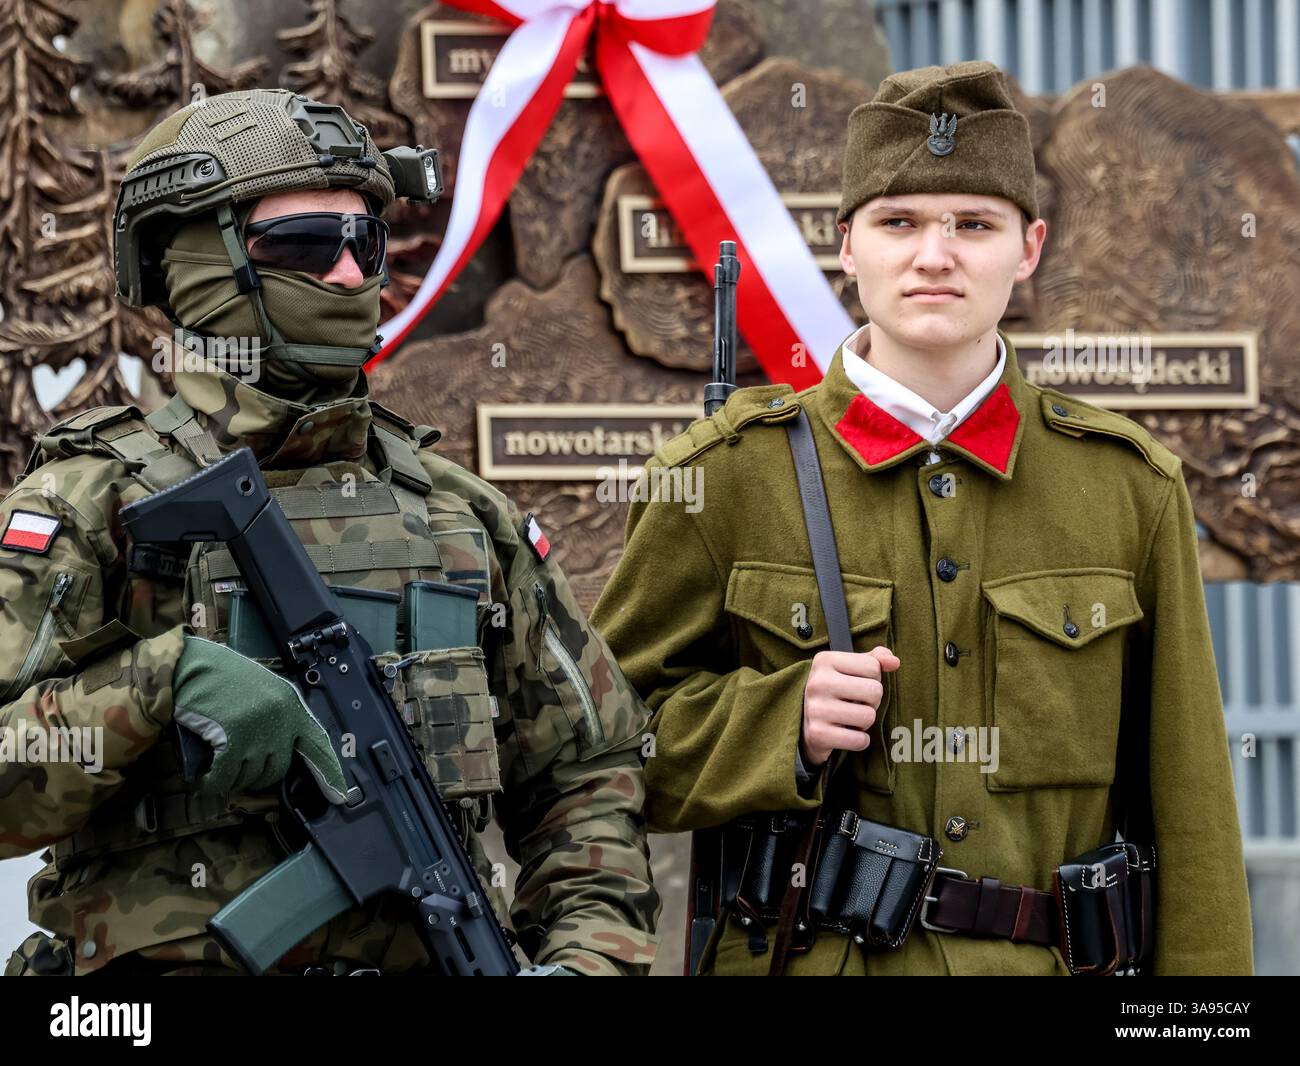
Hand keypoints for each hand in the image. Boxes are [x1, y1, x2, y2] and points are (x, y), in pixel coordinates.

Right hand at [171, 636, 347, 801]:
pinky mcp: (231, 741)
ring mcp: (258, 732)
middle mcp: (281, 721)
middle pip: (277, 769)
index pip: (318, 745)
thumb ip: (276, 718)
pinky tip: (204, 780)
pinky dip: (212, 783)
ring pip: (250, 777)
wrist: (192, 666)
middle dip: (257, 777)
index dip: (330, 773)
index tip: (339, 796)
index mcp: (292, 706)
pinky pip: (225, 778)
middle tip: (238, 770)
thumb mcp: (263, 692)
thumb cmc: (223, 676)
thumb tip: (275, 753)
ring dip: (233, 780)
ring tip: (217, 770)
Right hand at [800, 646, 899, 768]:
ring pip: (869, 717)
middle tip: (856, 704)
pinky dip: (859, 740)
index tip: (856, 684)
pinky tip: (846, 734)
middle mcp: (817, 682)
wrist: (803, 722)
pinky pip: (860, 740)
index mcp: (824, 660)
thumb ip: (875, 659)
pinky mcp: (817, 734)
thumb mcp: (851, 668)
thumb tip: (894, 662)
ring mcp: (815, 709)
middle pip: (875, 691)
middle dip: (872, 701)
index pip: (873, 666)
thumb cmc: (836, 691)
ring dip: (865, 722)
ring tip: (849, 718)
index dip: (872, 678)